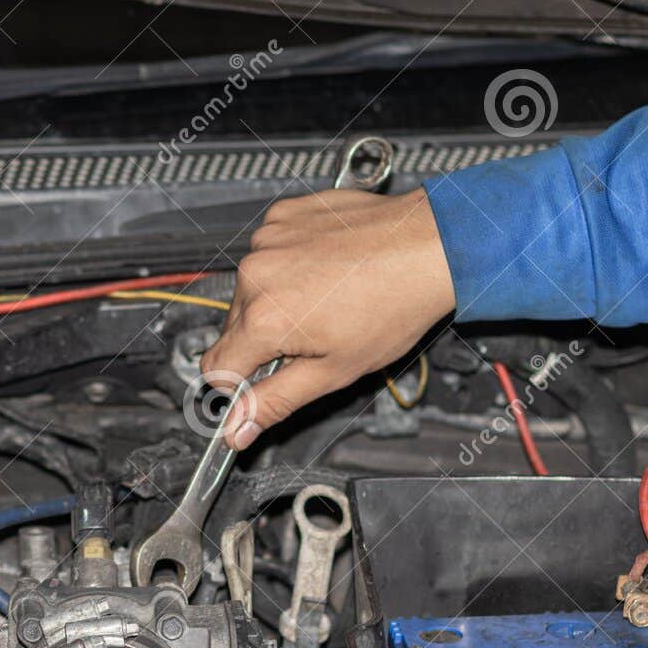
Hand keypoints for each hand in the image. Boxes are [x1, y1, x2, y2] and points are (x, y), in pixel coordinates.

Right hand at [199, 186, 455, 449]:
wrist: (431, 244)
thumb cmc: (394, 304)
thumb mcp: (333, 371)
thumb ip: (275, 401)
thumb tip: (237, 430)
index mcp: (264, 319)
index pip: (216, 369)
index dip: (236, 386)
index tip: (258, 386)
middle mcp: (256, 275)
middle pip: (234, 329)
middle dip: (264, 340)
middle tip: (313, 338)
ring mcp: (267, 240)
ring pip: (250, 290)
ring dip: (275, 301)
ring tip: (325, 300)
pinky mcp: (282, 217)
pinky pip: (268, 253)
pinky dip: (287, 265)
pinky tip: (324, 270)